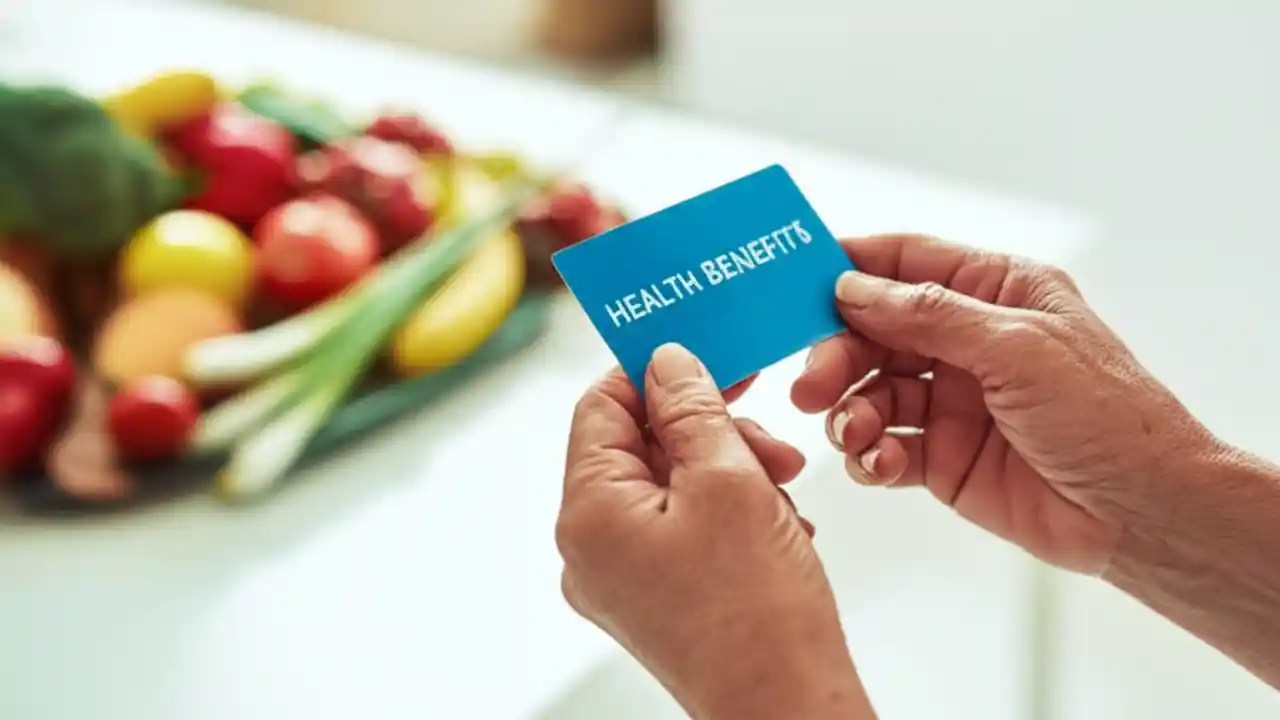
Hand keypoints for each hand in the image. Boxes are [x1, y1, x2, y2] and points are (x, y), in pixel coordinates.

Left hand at [558, 344, 872, 719]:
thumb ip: (690, 408)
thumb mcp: (729, 480)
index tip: (704, 351)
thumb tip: (667, 361)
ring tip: (784, 486)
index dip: (653, 371)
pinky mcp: (653, 600)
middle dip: (709, 432)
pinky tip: (777, 523)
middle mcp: (589, 549)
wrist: (787, 708)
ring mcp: (619, 579)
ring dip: (729, 471)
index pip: (600, 406)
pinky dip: (728, 512)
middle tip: (767, 436)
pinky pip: (680, 529)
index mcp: (588, 513)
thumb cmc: (758, 613)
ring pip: (667, 487)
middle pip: (637, 447)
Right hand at [792, 234, 1217, 573]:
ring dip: (849, 410)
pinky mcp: (943, 458)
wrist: (1142, 514)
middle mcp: (969, 341)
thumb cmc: (1106, 416)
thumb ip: (929, 314)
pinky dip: (868, 454)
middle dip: (837, 354)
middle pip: (873, 331)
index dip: (848, 266)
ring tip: (852, 433)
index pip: (906, 261)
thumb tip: (852, 287)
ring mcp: (953, 401)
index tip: (791, 281)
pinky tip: (878, 463)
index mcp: (997, 291)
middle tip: (812, 384)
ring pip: (870, 391)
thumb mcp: (1018, 346)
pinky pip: (882, 446)